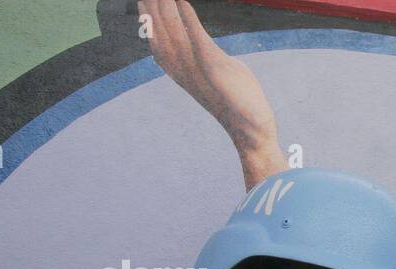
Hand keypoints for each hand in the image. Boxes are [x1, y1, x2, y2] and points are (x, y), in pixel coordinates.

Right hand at [139, 0, 282, 161]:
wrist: (251, 130)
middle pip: (161, 35)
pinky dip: (189, 20)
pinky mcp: (216, 68)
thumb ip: (206, 56)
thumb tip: (202, 44)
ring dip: (165, 10)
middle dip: (152, 10)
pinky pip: (198, 39)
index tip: (144, 2)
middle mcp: (184, 71)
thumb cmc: (237, 101)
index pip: (158, 43)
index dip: (148, 22)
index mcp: (182, 73)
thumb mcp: (216, 74)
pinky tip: (182, 2)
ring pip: (174, 34)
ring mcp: (198, 70)